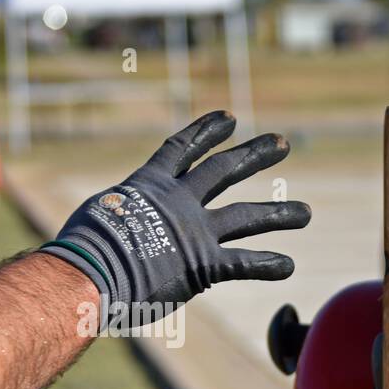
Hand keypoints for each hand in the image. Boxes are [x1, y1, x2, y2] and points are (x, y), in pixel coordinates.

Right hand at [39, 110, 308, 326]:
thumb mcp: (98, 219)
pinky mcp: (204, 264)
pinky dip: (267, 265)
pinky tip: (288, 266)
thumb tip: (111, 229)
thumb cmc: (82, 250)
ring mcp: (195, 231)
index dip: (206, 131)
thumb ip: (118, 219)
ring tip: (305, 213)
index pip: (182, 148)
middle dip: (254, 154)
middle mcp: (179, 201)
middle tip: (281, 144)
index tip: (228, 117)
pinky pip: (243, 263)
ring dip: (278, 213)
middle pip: (224, 170)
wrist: (91, 270)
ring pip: (246, 216)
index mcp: (149, 185)